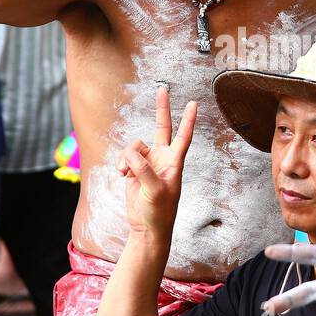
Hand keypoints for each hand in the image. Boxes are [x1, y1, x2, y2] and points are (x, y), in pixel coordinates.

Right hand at [119, 86, 196, 236]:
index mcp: (174, 162)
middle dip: (161, 109)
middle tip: (162, 89)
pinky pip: (124, 157)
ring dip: (127, 157)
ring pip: (134, 146)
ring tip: (127, 173)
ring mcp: (147, 162)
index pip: (183, 136)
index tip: (194, 104)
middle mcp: (162, 158)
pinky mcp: (133, 169)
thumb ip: (144, 170)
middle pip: (162, 127)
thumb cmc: (159, 212)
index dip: (188, 120)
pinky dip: (121, 164)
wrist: (146, 226)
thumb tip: (132, 154)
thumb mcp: (155, 191)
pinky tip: (122, 175)